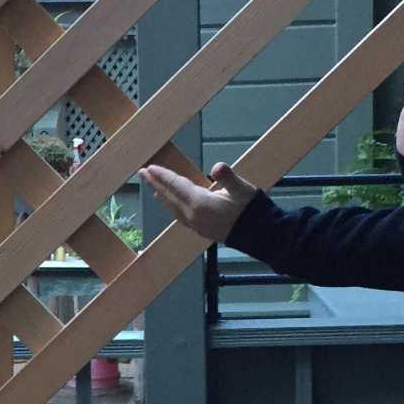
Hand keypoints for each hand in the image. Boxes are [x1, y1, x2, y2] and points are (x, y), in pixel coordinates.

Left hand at [140, 162, 256, 243]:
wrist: (261, 236)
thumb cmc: (251, 210)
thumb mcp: (242, 189)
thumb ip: (228, 177)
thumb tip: (218, 167)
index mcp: (200, 203)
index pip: (176, 186)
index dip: (162, 176)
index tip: (149, 168)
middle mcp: (193, 215)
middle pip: (169, 197)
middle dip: (156, 184)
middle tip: (142, 173)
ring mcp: (196, 225)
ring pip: (173, 208)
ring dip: (163, 197)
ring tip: (154, 188)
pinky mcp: (202, 230)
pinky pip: (180, 217)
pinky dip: (173, 208)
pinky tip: (173, 206)